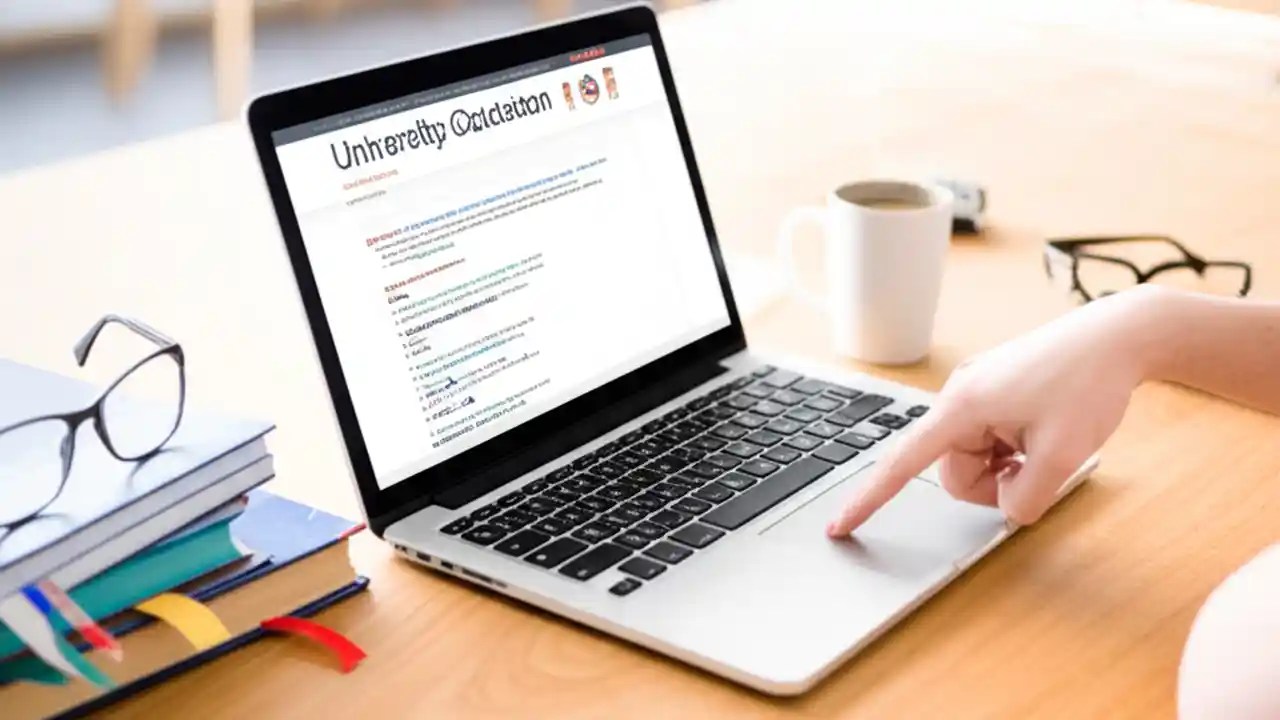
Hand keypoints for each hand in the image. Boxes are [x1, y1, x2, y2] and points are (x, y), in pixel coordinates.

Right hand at [827, 288, 1157, 536]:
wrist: (1118, 335)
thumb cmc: (1089, 382)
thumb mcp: (1064, 454)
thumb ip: (1027, 497)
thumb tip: (1009, 509)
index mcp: (962, 407)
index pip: (902, 463)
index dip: (869, 500)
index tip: (838, 526)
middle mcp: (958, 395)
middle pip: (953, 471)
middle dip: (993, 482)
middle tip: (1039, 467)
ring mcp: (975, 390)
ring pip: (974, 458)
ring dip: (1008, 465)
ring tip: (1046, 441)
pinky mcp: (993, 390)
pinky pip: (989, 438)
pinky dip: (1014, 449)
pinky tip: (1044, 430)